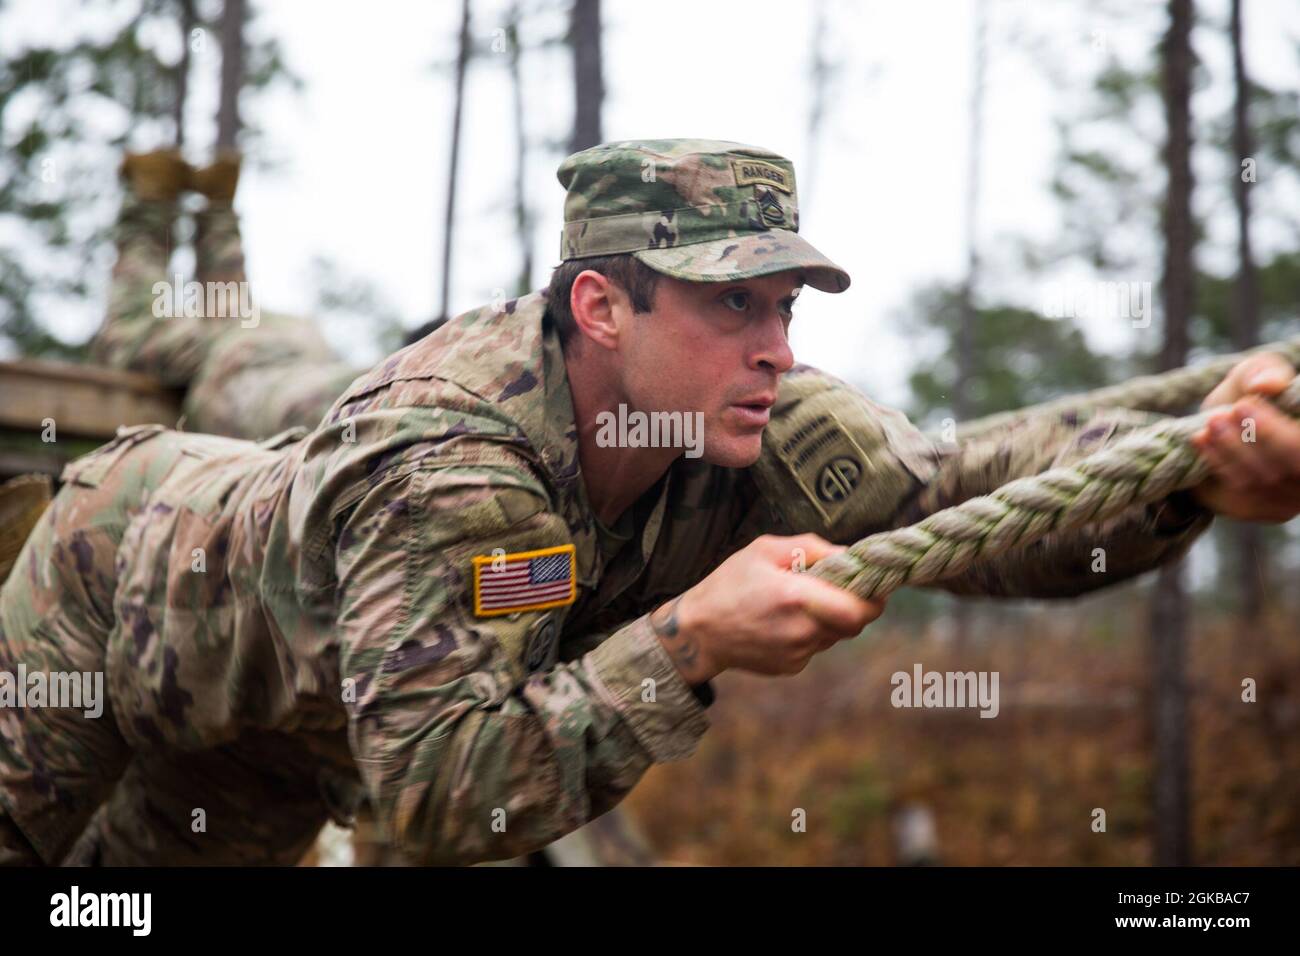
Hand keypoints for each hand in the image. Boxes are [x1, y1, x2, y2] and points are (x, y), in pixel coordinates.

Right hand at [651, 533, 885, 683]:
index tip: (872, 583)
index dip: (874, 597)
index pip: (860, 609)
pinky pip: (815, 648)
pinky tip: (784, 621)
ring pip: (836, 636)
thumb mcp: (764, 550)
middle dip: (856, 606)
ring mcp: (797, 654)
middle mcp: (802, 631)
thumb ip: (812, 547)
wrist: (698, 632)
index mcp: (797, 597)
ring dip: (832, 619)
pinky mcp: (790, 667)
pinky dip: (811, 633)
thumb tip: (849, 555)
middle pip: (855, 624)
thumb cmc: (729, 583)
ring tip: (803, 602)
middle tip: (842, 588)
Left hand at [1189, 352, 1299, 521]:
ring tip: (1208, 427)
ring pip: (1261, 483)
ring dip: (1229, 453)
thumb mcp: (1255, 374)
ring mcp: (1293, 498)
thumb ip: (1265, 371)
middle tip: (1216, 418)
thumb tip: (1265, 384)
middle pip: (1288, 468)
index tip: (1241, 404)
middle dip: (1249, 442)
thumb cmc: (1248, 398)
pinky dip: (1219, 468)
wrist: (1221, 429)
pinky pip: (1241, 497)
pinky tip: (1201, 444)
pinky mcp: (1266, 510)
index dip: (1274, 431)